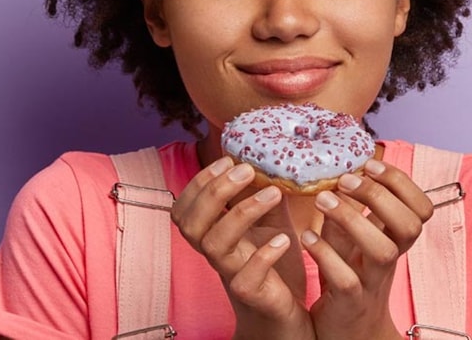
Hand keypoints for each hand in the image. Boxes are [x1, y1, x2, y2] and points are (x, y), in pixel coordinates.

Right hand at [171, 157, 314, 339]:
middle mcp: (216, 255)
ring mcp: (231, 275)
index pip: (185, 208)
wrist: (286, 315)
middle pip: (191, 224)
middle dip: (214, 192)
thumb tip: (272, 156)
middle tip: (245, 170)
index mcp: (214, 234)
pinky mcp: (252, 295)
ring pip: (215, 245)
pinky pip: (246, 277)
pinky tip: (283, 239)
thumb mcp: (272, 221)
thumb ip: (266, 192)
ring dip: (242, 213)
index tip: (228, 160)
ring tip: (272, 192)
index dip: (199, 183)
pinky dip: (263, 255)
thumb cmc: (275, 264)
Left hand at [302, 159, 434, 339]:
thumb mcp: (353, 240)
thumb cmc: (350, 277)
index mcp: (395, 241)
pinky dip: (326, 255)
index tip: (371, 165)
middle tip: (346, 180)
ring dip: (352, 220)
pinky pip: (346, 279)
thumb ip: (350, 210)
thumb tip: (340, 169)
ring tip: (323, 200)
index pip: (421, 208)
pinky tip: (307, 238)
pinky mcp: (350, 302)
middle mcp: (390, 260)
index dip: (402, 183)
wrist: (349, 332)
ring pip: (381, 251)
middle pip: (408, 225)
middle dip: (380, 196)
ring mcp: (373, 282)